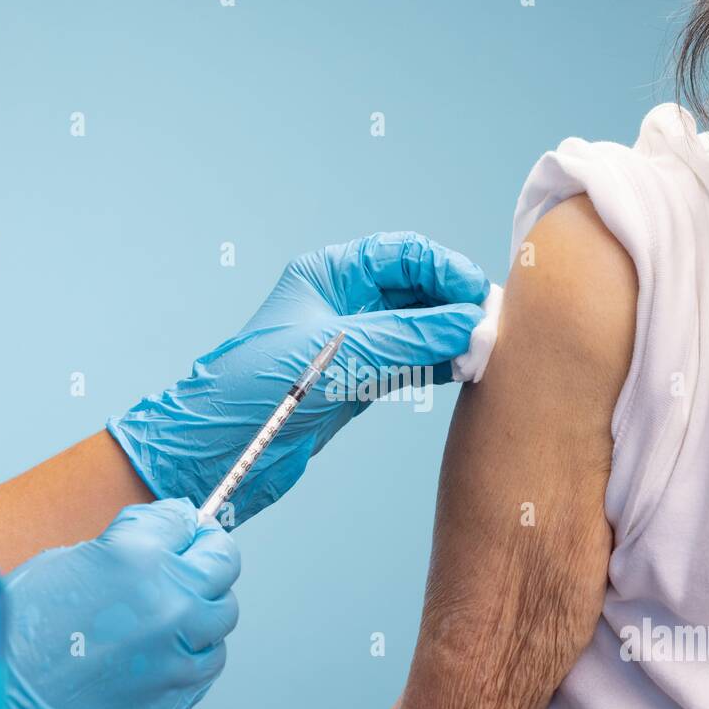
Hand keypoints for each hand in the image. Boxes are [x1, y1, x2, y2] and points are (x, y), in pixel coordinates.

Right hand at [2, 499, 238, 708]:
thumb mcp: (69, 561)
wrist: (4, 701)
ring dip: (203, 605)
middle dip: (207, 556)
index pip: (187, 521)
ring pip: (223, 613)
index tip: (183, 526)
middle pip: (222, 562)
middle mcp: (170, 598)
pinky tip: (167, 646)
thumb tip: (166, 535)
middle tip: (194, 558)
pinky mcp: (180, 688)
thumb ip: (129, 545)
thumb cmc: (22, 629)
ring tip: (172, 609)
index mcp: (138, 555)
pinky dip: (196, 647)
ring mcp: (180, 647)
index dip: (184, 522)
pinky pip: (210, 658)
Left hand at [108, 232, 490, 526]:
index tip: (479, 294)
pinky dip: (440, 364)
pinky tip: (466, 370)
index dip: (446, 269)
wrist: (214, 454)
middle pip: (417, 288)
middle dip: (456, 303)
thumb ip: (406, 337)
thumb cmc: (250, 391)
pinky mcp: (358, 382)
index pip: (403, 254)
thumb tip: (469, 325)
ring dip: (453, 336)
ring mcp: (354, 343)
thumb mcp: (336, 353)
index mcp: (329, 275)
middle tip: (494, 326)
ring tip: (487, 351)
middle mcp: (343, 302)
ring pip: (419, 327)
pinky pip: (412, 362)